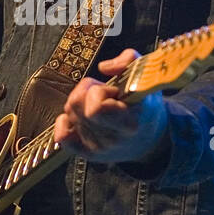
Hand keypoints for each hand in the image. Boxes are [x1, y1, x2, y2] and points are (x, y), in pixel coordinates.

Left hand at [53, 50, 169, 163]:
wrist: (151, 139)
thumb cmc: (145, 106)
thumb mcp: (145, 77)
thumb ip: (128, 61)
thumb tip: (104, 67)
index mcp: (129, 121)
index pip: (96, 108)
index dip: (99, 91)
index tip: (112, 90)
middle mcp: (113, 137)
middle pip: (76, 104)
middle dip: (86, 91)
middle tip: (101, 93)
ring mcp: (99, 147)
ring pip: (69, 114)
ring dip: (79, 104)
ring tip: (97, 105)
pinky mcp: (88, 153)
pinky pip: (62, 136)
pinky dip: (65, 122)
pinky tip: (79, 117)